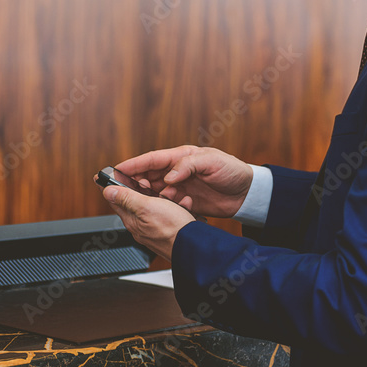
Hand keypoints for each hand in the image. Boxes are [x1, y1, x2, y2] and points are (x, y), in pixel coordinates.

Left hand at [102, 185, 195, 260]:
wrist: (194, 246)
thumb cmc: (171, 229)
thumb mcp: (146, 207)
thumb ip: (126, 198)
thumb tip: (107, 192)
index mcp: (132, 219)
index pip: (115, 200)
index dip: (111, 187)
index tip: (103, 178)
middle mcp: (141, 225)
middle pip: (137, 200)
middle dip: (145, 188)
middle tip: (150, 183)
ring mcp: (156, 227)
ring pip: (157, 204)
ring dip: (165, 196)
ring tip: (173, 195)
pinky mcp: (171, 228)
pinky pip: (172, 212)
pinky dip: (178, 206)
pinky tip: (183, 206)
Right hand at [114, 146, 252, 217]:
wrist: (248, 194)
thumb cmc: (233, 171)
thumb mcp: (212, 162)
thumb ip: (188, 166)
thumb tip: (168, 176)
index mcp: (181, 157)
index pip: (152, 160)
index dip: (133, 164)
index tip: (118, 169)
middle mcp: (178, 171)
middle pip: (148, 175)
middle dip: (134, 181)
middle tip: (122, 189)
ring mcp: (180, 186)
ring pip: (155, 191)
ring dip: (149, 196)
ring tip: (144, 201)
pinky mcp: (185, 201)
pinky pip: (167, 204)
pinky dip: (163, 206)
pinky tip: (163, 209)